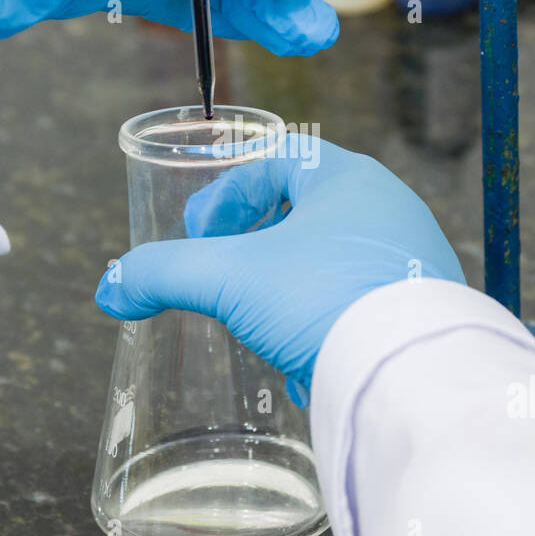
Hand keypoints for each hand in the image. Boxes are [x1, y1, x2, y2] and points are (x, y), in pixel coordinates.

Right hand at [94, 136, 465, 390]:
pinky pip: (360, 305)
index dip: (227, 193)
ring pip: (331, 264)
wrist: (406, 376)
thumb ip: (164, 274)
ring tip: (265, 327)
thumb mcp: (229, 279)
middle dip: (256, 251)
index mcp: (348, 179)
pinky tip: (308, 360)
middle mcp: (389, 209)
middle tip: (228, 280)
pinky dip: (325, 326)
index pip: (276, 159)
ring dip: (288, 293)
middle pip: (304, 213)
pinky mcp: (422, 310)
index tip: (202, 238)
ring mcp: (412, 259)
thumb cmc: (324, 300)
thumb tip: (112, 287)